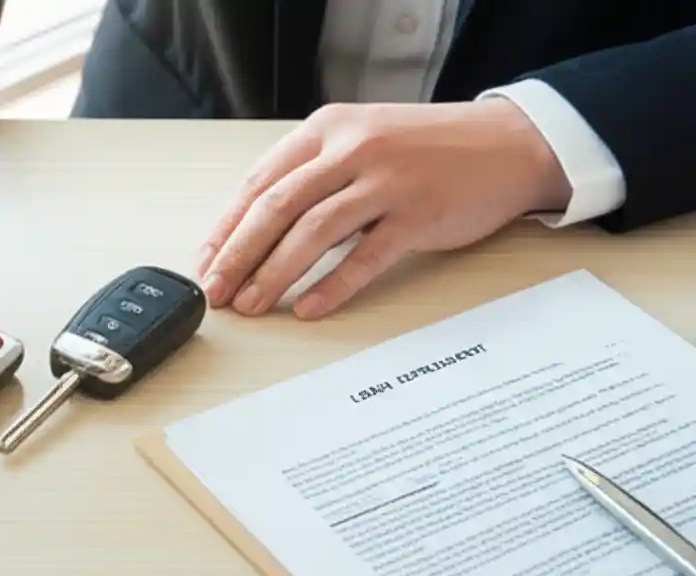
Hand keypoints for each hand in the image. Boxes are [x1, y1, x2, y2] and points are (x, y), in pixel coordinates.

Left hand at [196, 99, 571, 318]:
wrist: (507, 143)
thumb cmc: (425, 150)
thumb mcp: (359, 142)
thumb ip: (311, 175)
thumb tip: (253, 232)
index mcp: (327, 130)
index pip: (259, 182)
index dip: (226, 227)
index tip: (205, 263)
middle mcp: (352, 149)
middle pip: (276, 208)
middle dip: (238, 255)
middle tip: (216, 291)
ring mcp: (386, 180)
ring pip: (313, 232)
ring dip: (274, 274)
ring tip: (252, 305)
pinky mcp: (418, 213)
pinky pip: (364, 257)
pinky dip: (331, 286)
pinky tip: (307, 308)